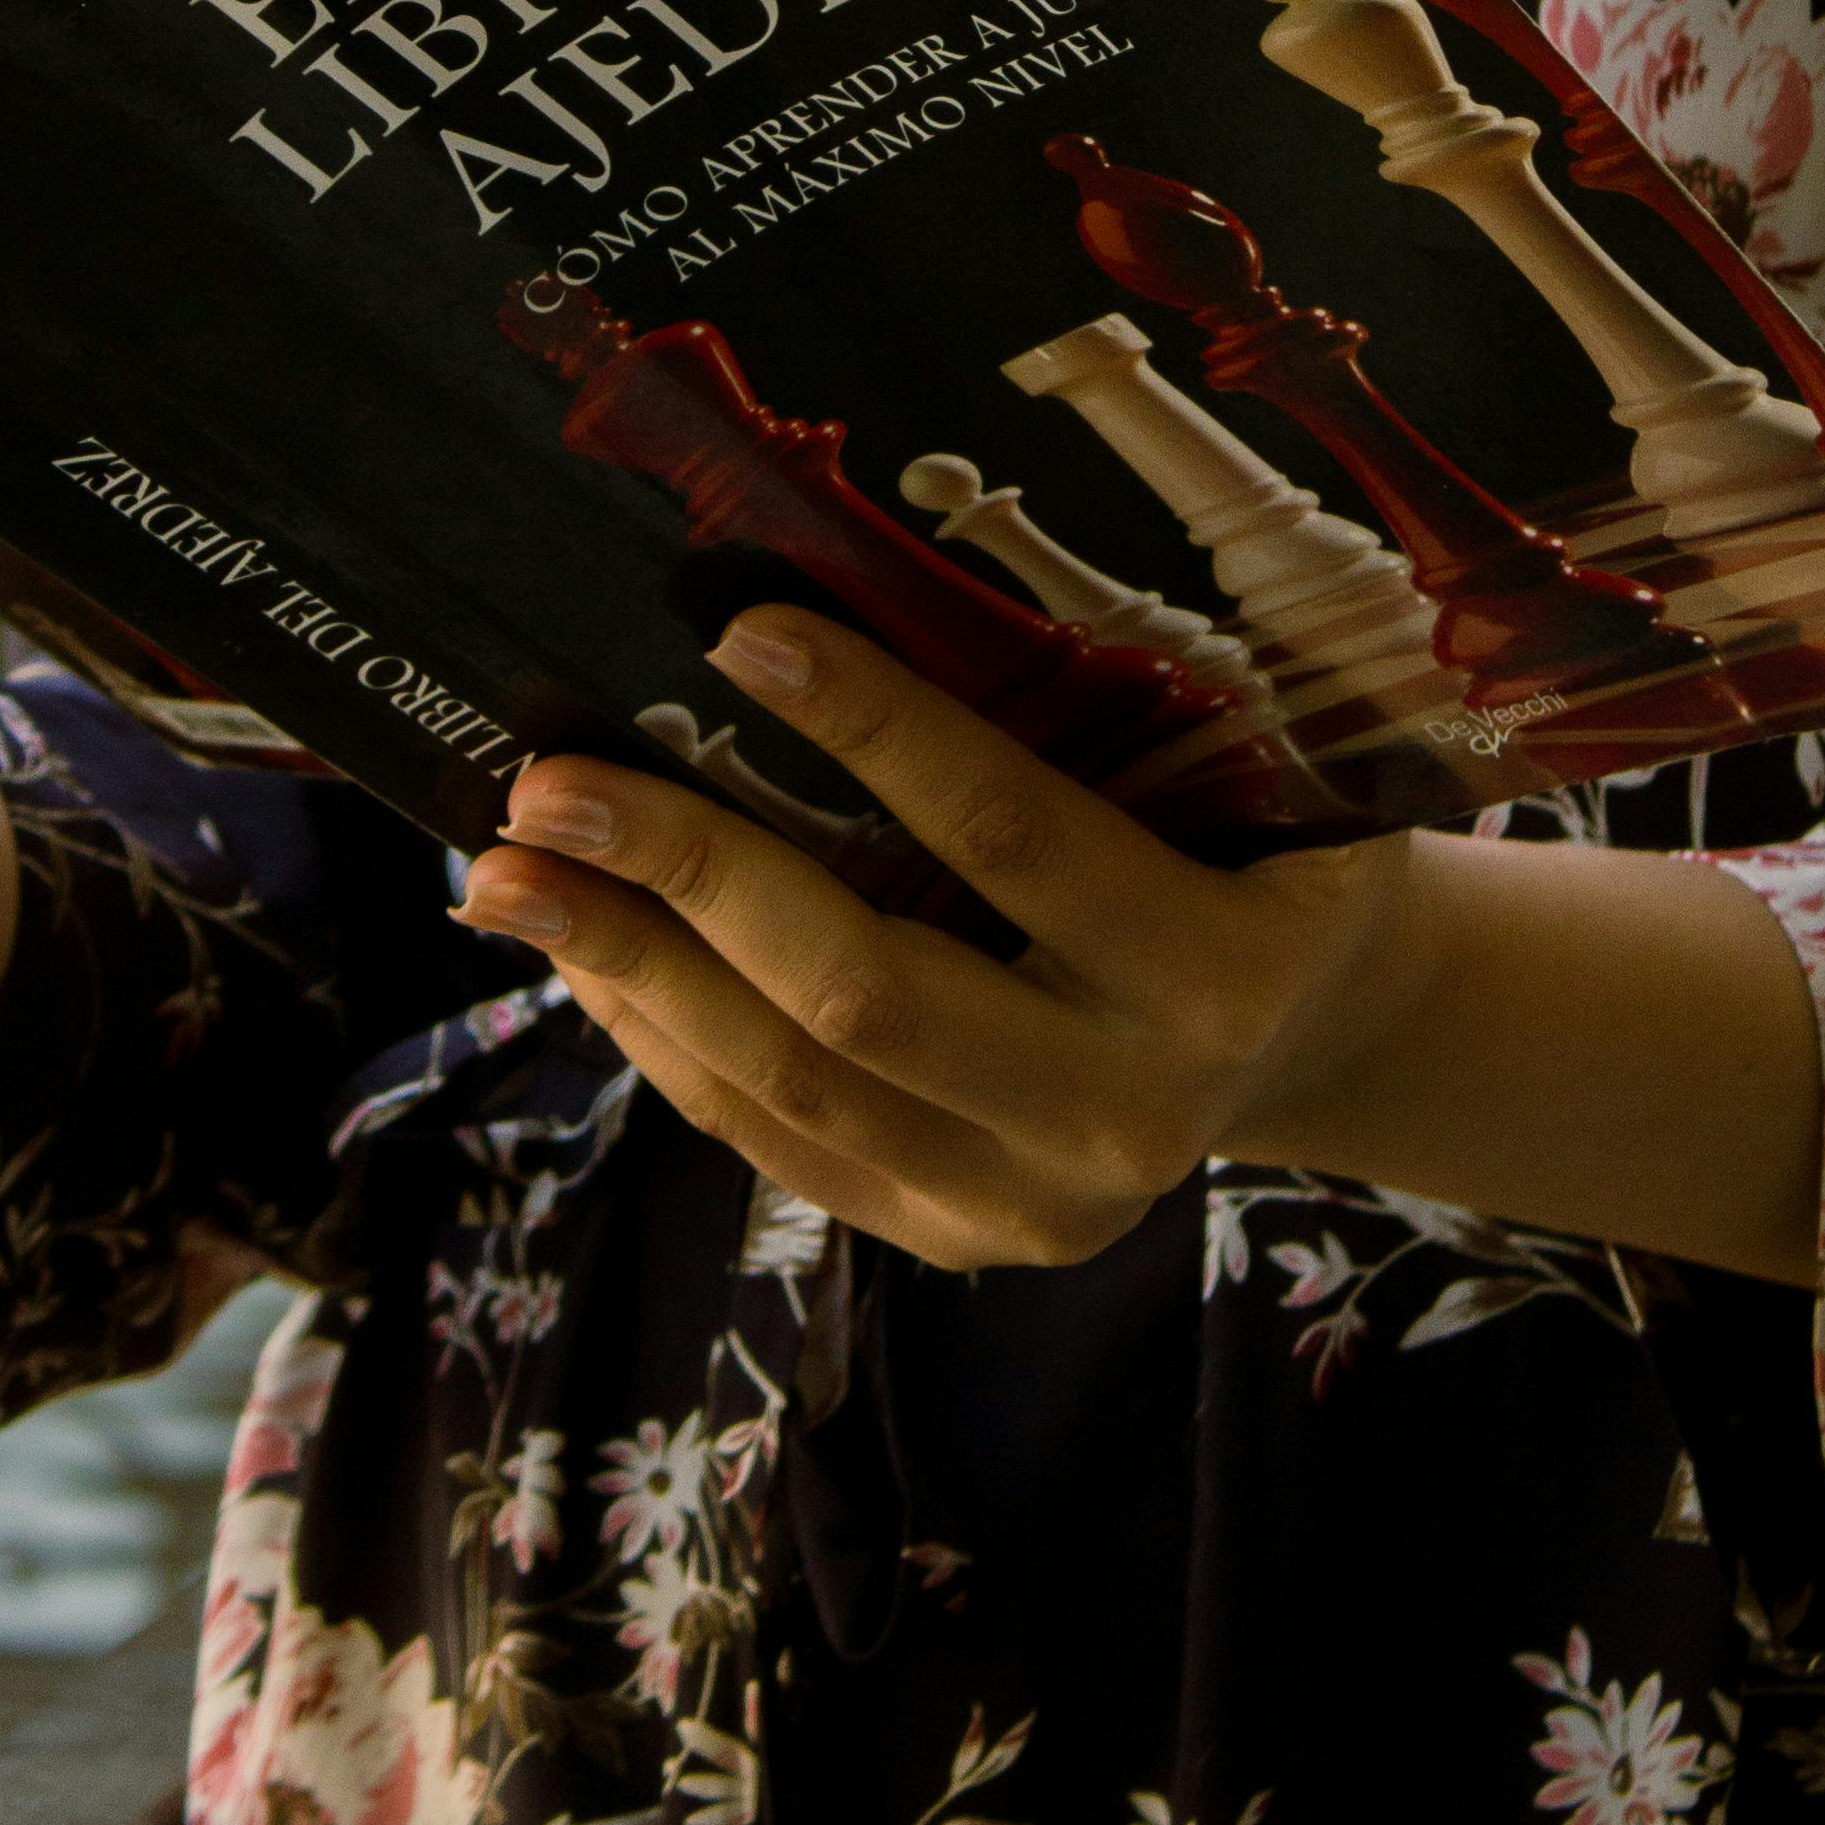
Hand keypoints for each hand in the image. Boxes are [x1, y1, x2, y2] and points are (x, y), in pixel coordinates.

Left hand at [458, 604, 1455, 1271]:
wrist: (1317, 1028)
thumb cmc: (1256, 840)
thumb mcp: (1240, 772)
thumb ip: (1101, 718)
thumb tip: (839, 582)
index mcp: (1220, 969)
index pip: (1015, 841)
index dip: (875, 733)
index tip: (738, 636)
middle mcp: (1132, 1109)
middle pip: (865, 989)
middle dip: (688, 873)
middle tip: (549, 784)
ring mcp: (1038, 1202)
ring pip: (794, 1082)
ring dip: (632, 966)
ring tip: (506, 872)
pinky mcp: (960, 1242)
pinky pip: (777, 1143)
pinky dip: (666, 1040)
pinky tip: (589, 953)